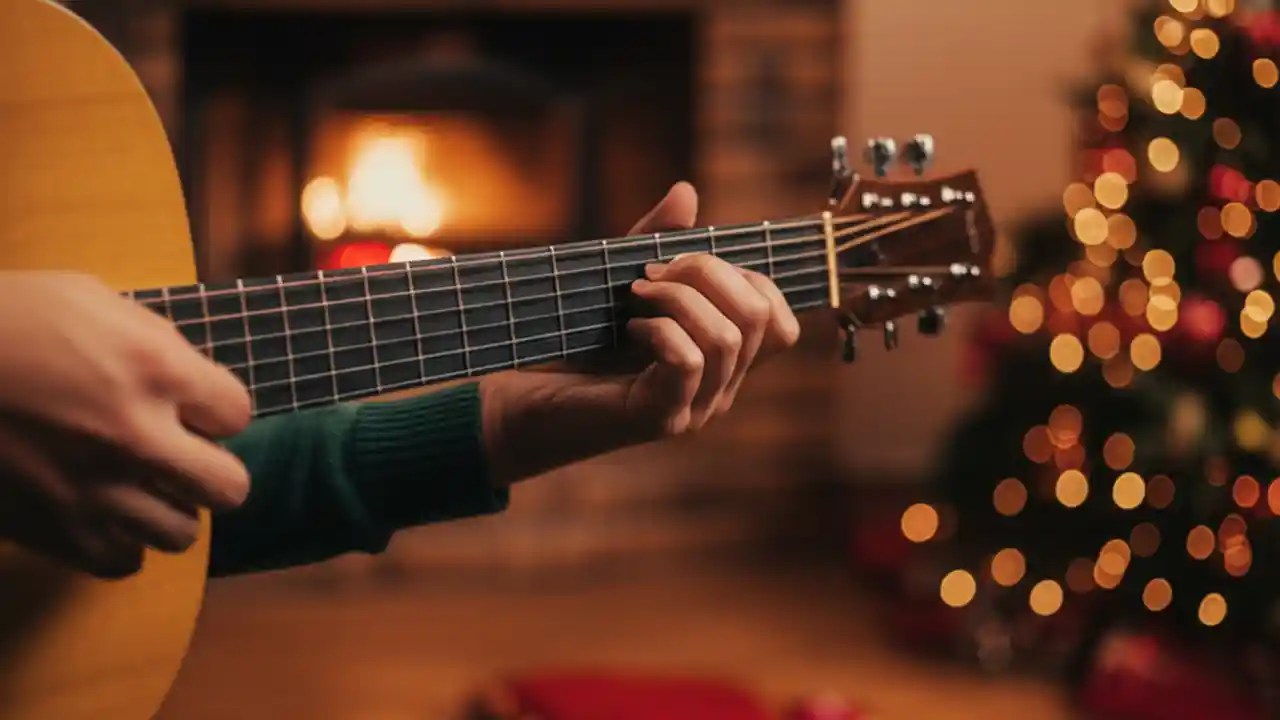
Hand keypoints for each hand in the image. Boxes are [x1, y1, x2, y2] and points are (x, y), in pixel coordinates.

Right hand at [0, 271, 251, 577]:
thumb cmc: (5, 316)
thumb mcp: (89, 298)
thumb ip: (153, 341)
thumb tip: (190, 378)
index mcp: (152, 369)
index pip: (237, 413)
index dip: (216, 409)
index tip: (190, 405)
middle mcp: (134, 435)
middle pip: (228, 488)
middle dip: (212, 470)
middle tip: (181, 455)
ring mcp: (92, 489)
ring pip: (180, 533)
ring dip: (167, 508)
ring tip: (137, 484)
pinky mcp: (52, 528)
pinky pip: (122, 562)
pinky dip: (120, 542)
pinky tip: (101, 511)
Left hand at [478, 182, 800, 483]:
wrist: (522, 400)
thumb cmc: (575, 346)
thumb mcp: (624, 283)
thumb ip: (659, 241)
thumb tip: (686, 191)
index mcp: (724, 363)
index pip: (781, 323)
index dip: (746, 278)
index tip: (684, 263)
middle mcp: (720, 391)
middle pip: (760, 318)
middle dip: (709, 273)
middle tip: (652, 271)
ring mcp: (694, 409)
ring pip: (728, 339)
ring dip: (678, 299)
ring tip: (635, 296)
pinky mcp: (658, 419)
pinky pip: (688, 362)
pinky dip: (659, 330)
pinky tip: (629, 329)